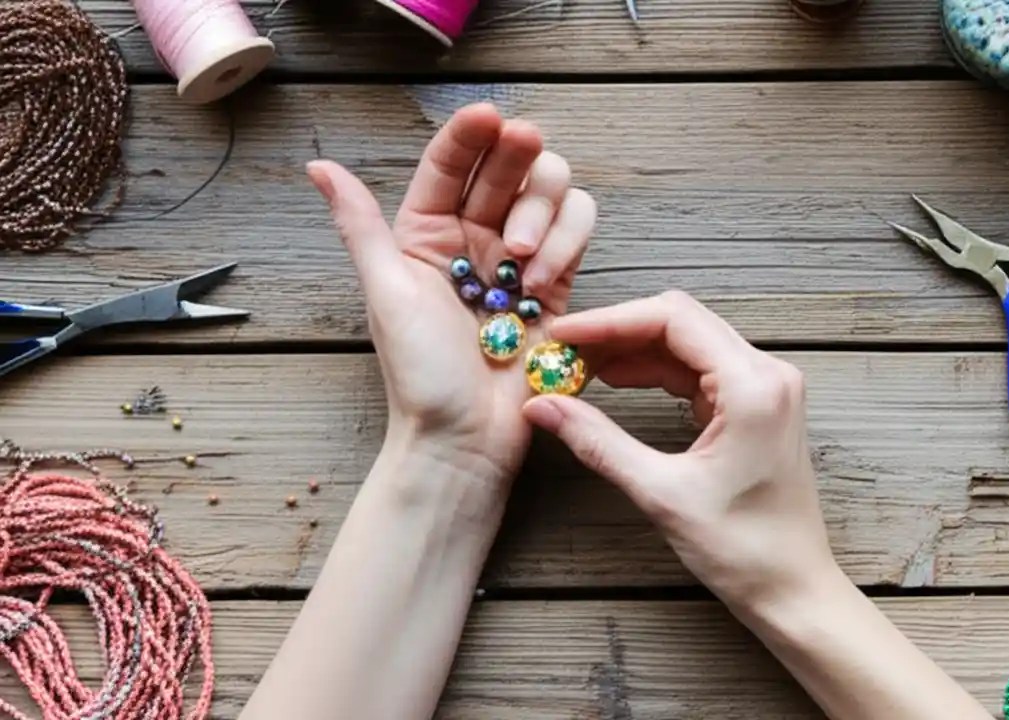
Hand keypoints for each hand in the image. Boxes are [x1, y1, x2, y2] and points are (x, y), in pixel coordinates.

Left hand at [308, 103, 596, 484]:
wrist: (466, 438)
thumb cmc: (419, 375)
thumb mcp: (386, 292)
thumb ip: (361, 225)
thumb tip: (319, 167)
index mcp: (427, 233)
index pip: (450, 164)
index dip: (471, 133)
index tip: (489, 117)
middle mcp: (474, 238)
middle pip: (509, 166)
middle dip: (519, 157)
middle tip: (526, 151)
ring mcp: (519, 259)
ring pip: (550, 191)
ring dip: (544, 210)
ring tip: (522, 259)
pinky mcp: (558, 284)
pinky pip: (577, 232)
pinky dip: (569, 241)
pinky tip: (543, 277)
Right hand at [522, 291, 836, 611]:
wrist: (792, 589)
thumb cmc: (745, 549)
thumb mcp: (660, 492)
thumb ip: (597, 442)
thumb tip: (543, 406)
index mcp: (754, 386)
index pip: (673, 319)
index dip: (610, 321)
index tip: (564, 334)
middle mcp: (768, 375)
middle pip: (681, 323)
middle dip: (618, 333)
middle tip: (564, 351)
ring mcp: (766, 388)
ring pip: (688, 344)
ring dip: (634, 351)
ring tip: (581, 367)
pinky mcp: (758, 406)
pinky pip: (700, 370)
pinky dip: (657, 372)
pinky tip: (618, 382)